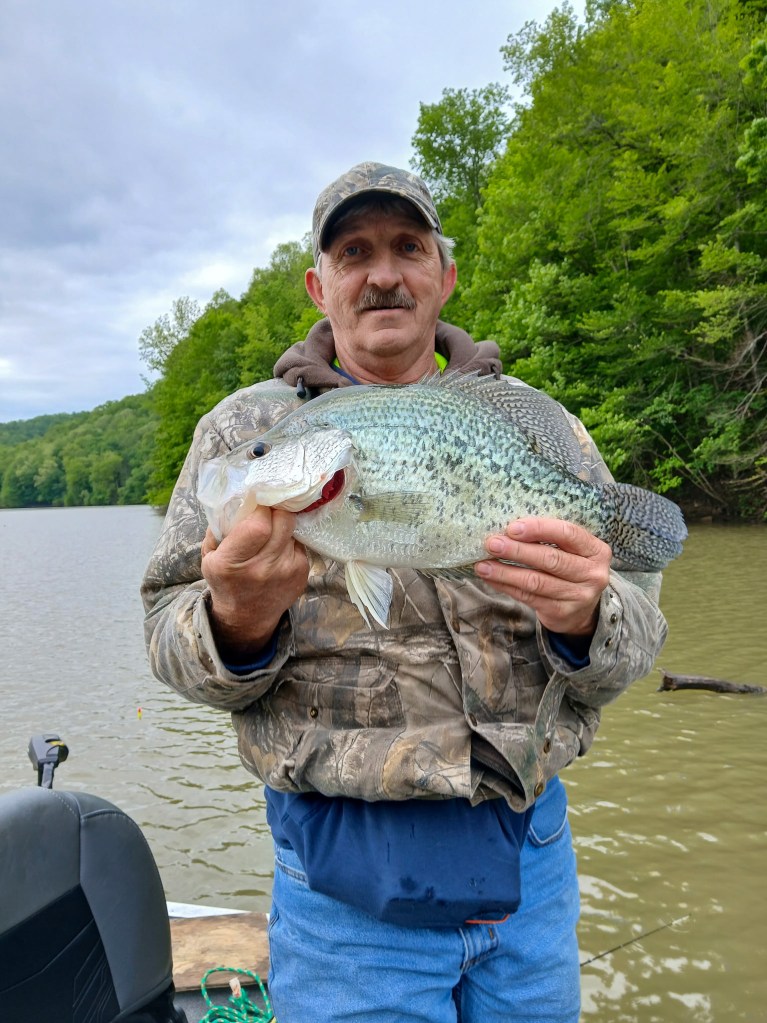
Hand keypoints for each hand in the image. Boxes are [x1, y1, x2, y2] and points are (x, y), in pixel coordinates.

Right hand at [201, 506, 308, 661]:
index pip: (259, 524)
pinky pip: (299, 543)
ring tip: (271, 532)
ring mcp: (286, 572)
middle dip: (276, 509)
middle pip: (283, 521)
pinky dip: (290, 540)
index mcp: (232, 563)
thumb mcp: (210, 556)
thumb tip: (238, 498)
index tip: (256, 504)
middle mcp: (262, 569)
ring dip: (282, 525)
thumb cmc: (226, 581)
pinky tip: (279, 548)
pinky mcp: (302, 573)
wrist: (246, 618)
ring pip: (293, 530)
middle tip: (268, 510)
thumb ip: (220, 527)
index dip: (260, 508)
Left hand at [475, 517, 610, 637]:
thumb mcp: (571, 551)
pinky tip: (492, 578)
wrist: (582, 610)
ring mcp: (579, 596)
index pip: (568, 533)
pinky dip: (507, 586)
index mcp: (596, 550)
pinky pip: (529, 597)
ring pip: (536, 581)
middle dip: (517, 550)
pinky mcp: (562, 612)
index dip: (539, 529)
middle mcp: (592, 574)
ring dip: (505, 571)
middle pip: (550, 559)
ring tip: (483, 564)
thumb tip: (508, 527)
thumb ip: (550, 538)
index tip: (512, 527)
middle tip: (492, 543)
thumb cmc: (570, 569)